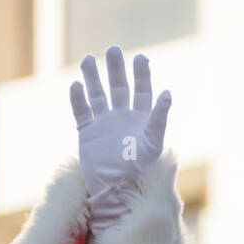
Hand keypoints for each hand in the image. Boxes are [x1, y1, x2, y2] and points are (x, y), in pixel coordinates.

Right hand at [70, 45, 171, 238]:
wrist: (118, 193)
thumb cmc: (141, 172)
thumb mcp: (153, 143)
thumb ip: (159, 118)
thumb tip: (168, 93)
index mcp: (141, 121)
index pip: (142, 92)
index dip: (142, 75)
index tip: (140, 57)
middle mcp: (122, 120)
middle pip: (118, 88)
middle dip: (116, 69)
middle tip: (113, 50)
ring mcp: (104, 126)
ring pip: (97, 96)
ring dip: (93, 78)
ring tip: (89, 59)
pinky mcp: (87, 135)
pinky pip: (81, 113)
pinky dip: (78, 100)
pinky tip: (76, 86)